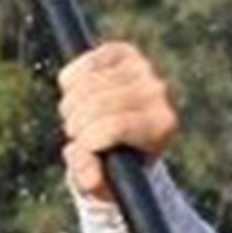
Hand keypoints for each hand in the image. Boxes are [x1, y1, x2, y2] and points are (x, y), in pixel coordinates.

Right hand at [56, 41, 180, 201]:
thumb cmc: (118, 161)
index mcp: (161, 126)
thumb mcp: (105, 180)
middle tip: (77, 135)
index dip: (88, 140)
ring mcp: (142, 68)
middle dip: (76, 124)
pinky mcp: (123, 52)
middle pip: (97, 104)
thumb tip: (88, 179)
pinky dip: (70, 80)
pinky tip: (75, 93)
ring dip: (71, 106)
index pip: (114, 126)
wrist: (128, 131)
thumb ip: (93, 179)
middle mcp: (158, 92)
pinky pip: (83, 63)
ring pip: (86, 85)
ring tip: (78, 118)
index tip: (83, 148)